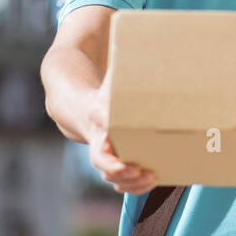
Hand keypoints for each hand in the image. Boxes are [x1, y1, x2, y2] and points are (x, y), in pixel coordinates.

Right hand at [84, 76, 157, 195]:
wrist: (82, 111)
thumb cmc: (105, 93)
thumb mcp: (113, 79)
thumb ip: (125, 70)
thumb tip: (140, 47)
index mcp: (97, 114)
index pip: (100, 123)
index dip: (108, 130)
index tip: (116, 139)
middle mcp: (97, 138)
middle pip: (101, 160)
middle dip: (118, 168)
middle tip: (139, 170)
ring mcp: (102, 154)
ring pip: (109, 175)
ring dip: (130, 182)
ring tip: (153, 178)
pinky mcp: (110, 165)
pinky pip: (118, 182)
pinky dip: (132, 187)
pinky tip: (150, 183)